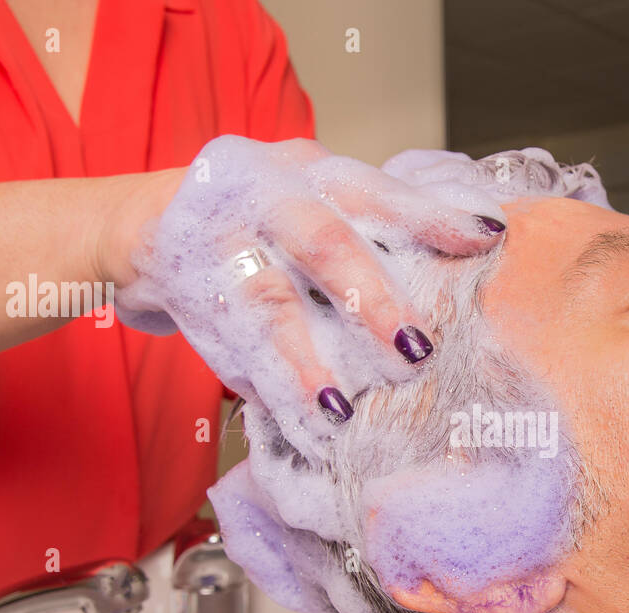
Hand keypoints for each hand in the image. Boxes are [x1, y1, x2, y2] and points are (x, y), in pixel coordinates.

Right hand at [108, 137, 506, 455]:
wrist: (141, 226)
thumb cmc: (262, 224)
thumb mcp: (313, 204)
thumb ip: (377, 230)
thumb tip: (475, 255)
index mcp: (311, 172)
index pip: (377, 190)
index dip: (431, 214)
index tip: (487, 239)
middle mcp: (263, 194)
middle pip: (321, 241)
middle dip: (371, 298)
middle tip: (414, 353)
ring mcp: (217, 240)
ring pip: (264, 305)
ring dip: (303, 364)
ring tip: (338, 413)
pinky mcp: (184, 288)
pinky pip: (227, 346)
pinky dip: (265, 389)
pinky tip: (297, 424)